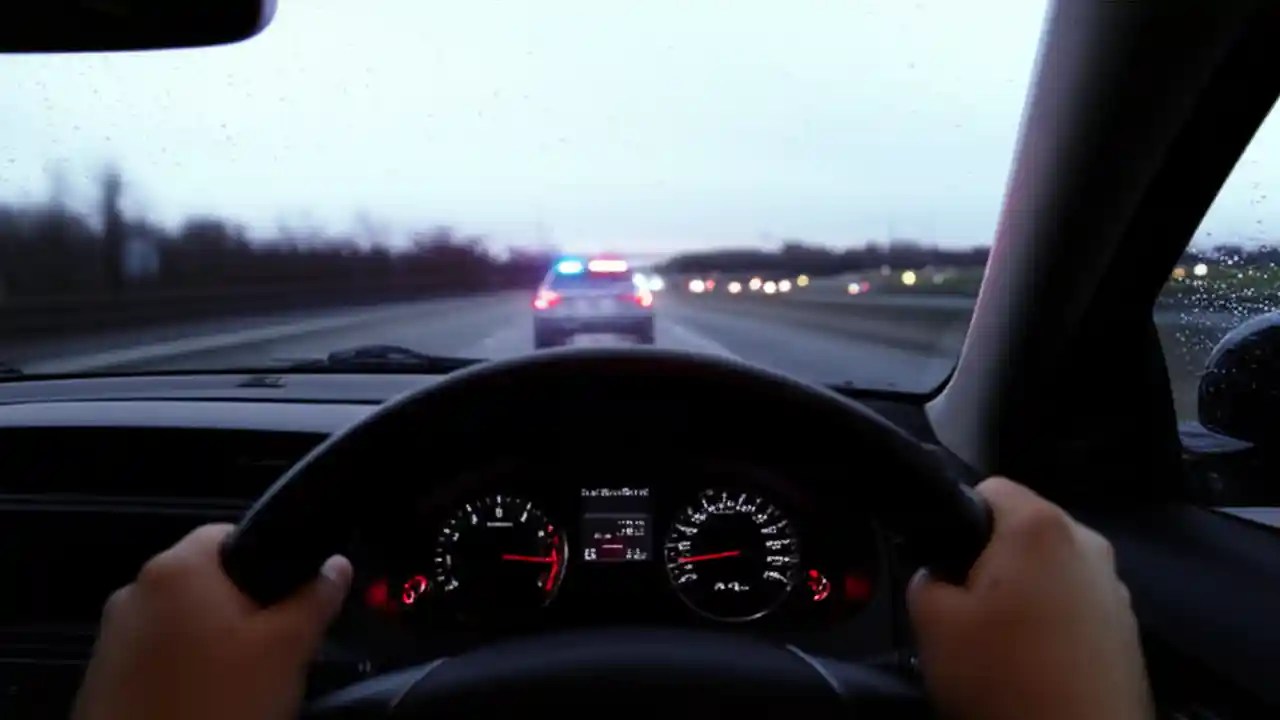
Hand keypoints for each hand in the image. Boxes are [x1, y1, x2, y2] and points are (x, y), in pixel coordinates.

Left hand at [73, 524, 352, 719]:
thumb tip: (337, 564)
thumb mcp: (286, 649)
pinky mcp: (103, 674)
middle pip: (205, 580)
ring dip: (210, 640)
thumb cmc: (221, 700)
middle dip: (240, 607)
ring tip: (238, 681)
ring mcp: (112, 634)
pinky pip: (155, 654)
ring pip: (181, 620)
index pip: (229, 533)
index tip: (288, 598)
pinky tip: (203, 700)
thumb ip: (315, 598)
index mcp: (177, 568)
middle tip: (271, 646)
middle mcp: (135, 590)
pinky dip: (181, 668)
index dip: (266, 560)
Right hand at [908, 477, 1153, 719]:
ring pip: (1049, 572)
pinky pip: (1075, 607)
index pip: (988, 488)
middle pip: (1022, 532)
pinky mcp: (1127, 630)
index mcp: (1040, 526)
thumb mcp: (930, 620)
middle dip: (991, 563)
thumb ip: (925, 576)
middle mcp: (1088, 544)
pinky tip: (1035, 668)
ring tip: (1002, 648)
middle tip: (967, 614)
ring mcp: (1116, 589)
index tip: (944, 568)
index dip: (956, 522)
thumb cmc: (1002, 677)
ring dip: (1023, 596)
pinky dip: (1052, 625)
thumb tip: (943, 574)